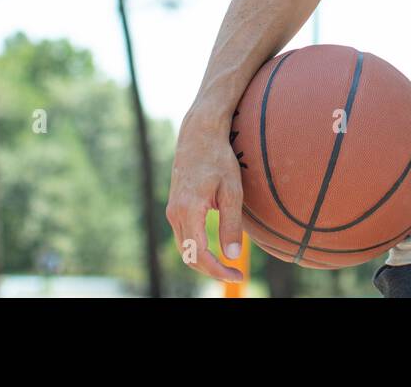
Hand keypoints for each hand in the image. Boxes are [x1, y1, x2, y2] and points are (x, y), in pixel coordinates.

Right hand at [166, 108, 245, 283]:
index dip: (218, 270)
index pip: (200, 254)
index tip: (238, 275)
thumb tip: (232, 256)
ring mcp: (172, 211)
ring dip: (203, 261)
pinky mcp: (174, 207)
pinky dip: (197, 249)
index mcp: (189, 210)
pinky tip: (215, 249)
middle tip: (236, 274)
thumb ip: (231, 224)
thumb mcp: (232, 190)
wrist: (199, 135)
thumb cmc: (219, 159)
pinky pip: (183, 237)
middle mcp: (175, 213)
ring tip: (227, 266)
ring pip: (184, 248)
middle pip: (189, 256)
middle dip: (211, 270)